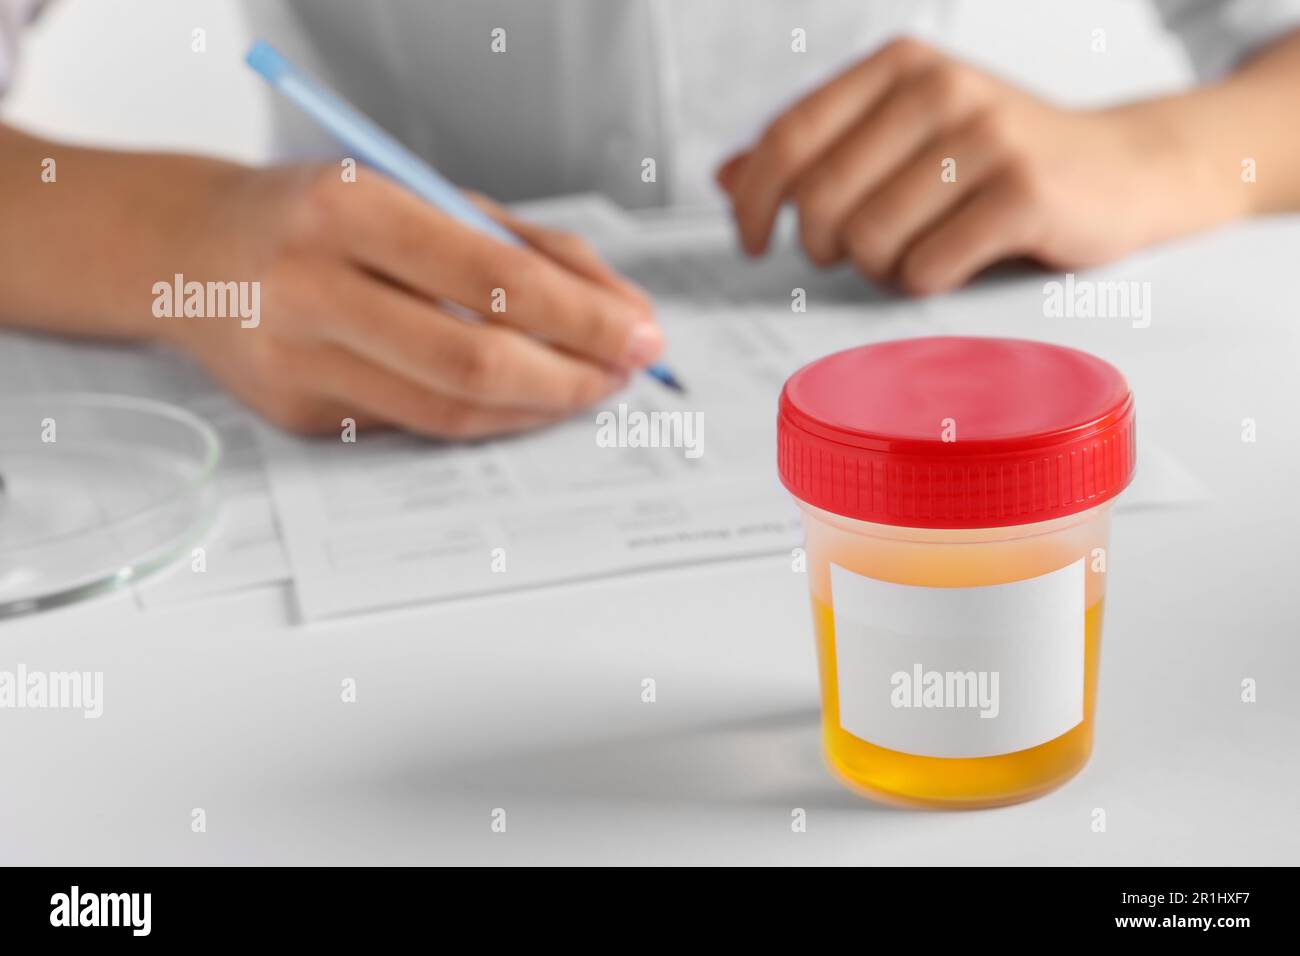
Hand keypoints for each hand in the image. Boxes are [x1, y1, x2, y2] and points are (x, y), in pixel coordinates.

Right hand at [161, 164, 659, 437]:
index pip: (494, 279)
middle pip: (474, 365)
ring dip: (537, 410)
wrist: (195, 252)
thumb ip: (527, 247)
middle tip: (622, 376)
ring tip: (584, 387)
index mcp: (348, 209)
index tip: (641, 335)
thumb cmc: (325, 213)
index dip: (583, 318)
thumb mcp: (422, 195)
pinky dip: (483, 417)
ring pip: (450, 415)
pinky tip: (516, 397)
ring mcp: (297, 363)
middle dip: (570, 379)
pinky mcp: (299, 417)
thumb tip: (623, 313)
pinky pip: (418, 428)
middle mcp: (311, 288)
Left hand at [717, 36, 1241, 293]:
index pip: (790, 135)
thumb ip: (818, 153)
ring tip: (914, 254)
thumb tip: (725, 177)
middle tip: (848, 256)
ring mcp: (986, 138)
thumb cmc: (997, 162)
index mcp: (900, 67)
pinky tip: (953, 265)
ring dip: (880, 268)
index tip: (752, 241)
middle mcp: (940, 89)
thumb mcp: (903, 139)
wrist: (1122, 170)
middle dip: (823, 246)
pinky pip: (926, 268)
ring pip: (870, 240)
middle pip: (822, 197)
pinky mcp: (1023, 194)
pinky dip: (926, 283)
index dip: (755, 199)